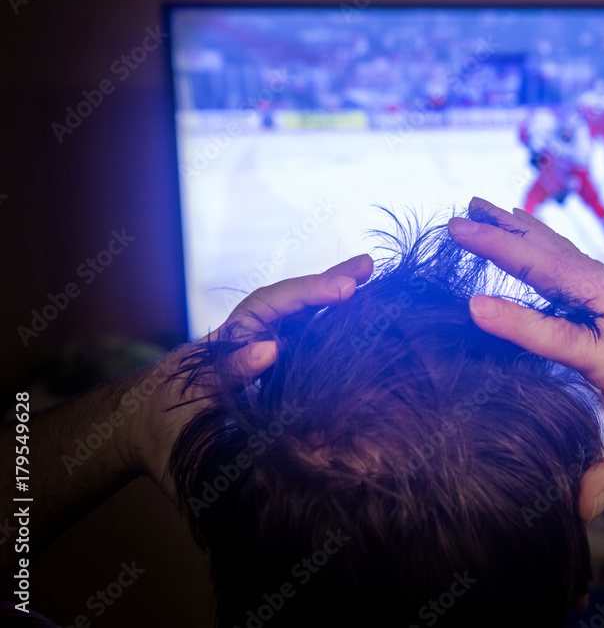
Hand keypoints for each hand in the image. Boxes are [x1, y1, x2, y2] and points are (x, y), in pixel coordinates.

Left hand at [126, 254, 373, 497]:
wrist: (142, 431)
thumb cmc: (163, 429)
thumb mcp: (193, 406)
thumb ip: (229, 375)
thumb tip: (272, 347)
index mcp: (228, 342)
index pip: (273, 307)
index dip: (311, 295)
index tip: (344, 291)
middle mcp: (246, 336)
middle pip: (290, 300)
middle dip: (328, 282)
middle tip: (367, 266)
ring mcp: (259, 347)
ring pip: (299, 316)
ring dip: (333, 297)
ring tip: (368, 273)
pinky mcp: (271, 364)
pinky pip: (303, 337)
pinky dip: (330, 324)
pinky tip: (359, 320)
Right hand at [448, 199, 603, 520]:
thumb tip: (574, 513)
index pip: (558, 336)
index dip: (515, 322)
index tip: (472, 304)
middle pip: (553, 273)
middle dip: (503, 247)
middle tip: (457, 225)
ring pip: (560, 254)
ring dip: (515, 229)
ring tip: (475, 205)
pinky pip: (572, 257)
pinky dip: (540, 236)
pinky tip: (517, 219)